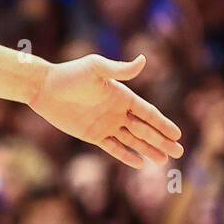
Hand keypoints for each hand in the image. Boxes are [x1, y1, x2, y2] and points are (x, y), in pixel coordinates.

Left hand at [29, 54, 182, 168]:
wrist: (44, 87)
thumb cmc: (70, 74)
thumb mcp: (96, 69)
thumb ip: (120, 69)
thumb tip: (143, 60)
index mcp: (122, 95)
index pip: (148, 113)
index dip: (163, 124)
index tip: (178, 134)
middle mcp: (117, 111)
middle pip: (144, 129)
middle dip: (161, 141)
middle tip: (179, 152)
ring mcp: (106, 124)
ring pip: (132, 141)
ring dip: (148, 150)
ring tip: (164, 161)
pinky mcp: (92, 135)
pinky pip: (112, 148)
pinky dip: (126, 155)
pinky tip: (139, 163)